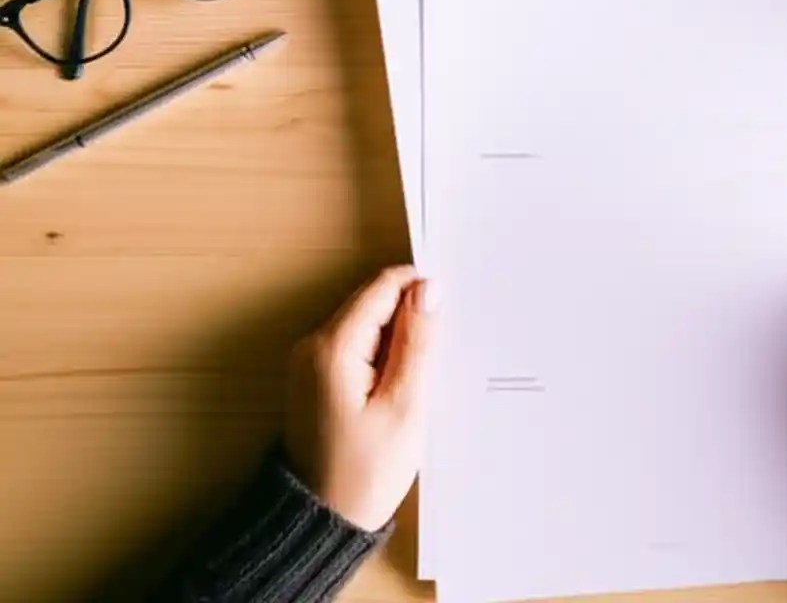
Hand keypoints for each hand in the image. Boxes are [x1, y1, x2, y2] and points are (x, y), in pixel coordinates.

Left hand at [285, 266, 433, 530]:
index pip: (381, 289)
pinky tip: (405, 386)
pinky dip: (385, 358)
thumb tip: (428, 290)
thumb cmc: (365, 471)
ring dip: (400, 340)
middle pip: (371, 304)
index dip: (419, 288)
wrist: (321, 520)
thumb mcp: (404, 406)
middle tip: (444, 349)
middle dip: (411, 315)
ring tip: (427, 375)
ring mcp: (311, 364)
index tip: (453, 305)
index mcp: (333, 347)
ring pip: (367, 327)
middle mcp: (314, 346)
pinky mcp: (317, 381)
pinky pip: (358, 351)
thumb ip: (417, 343)